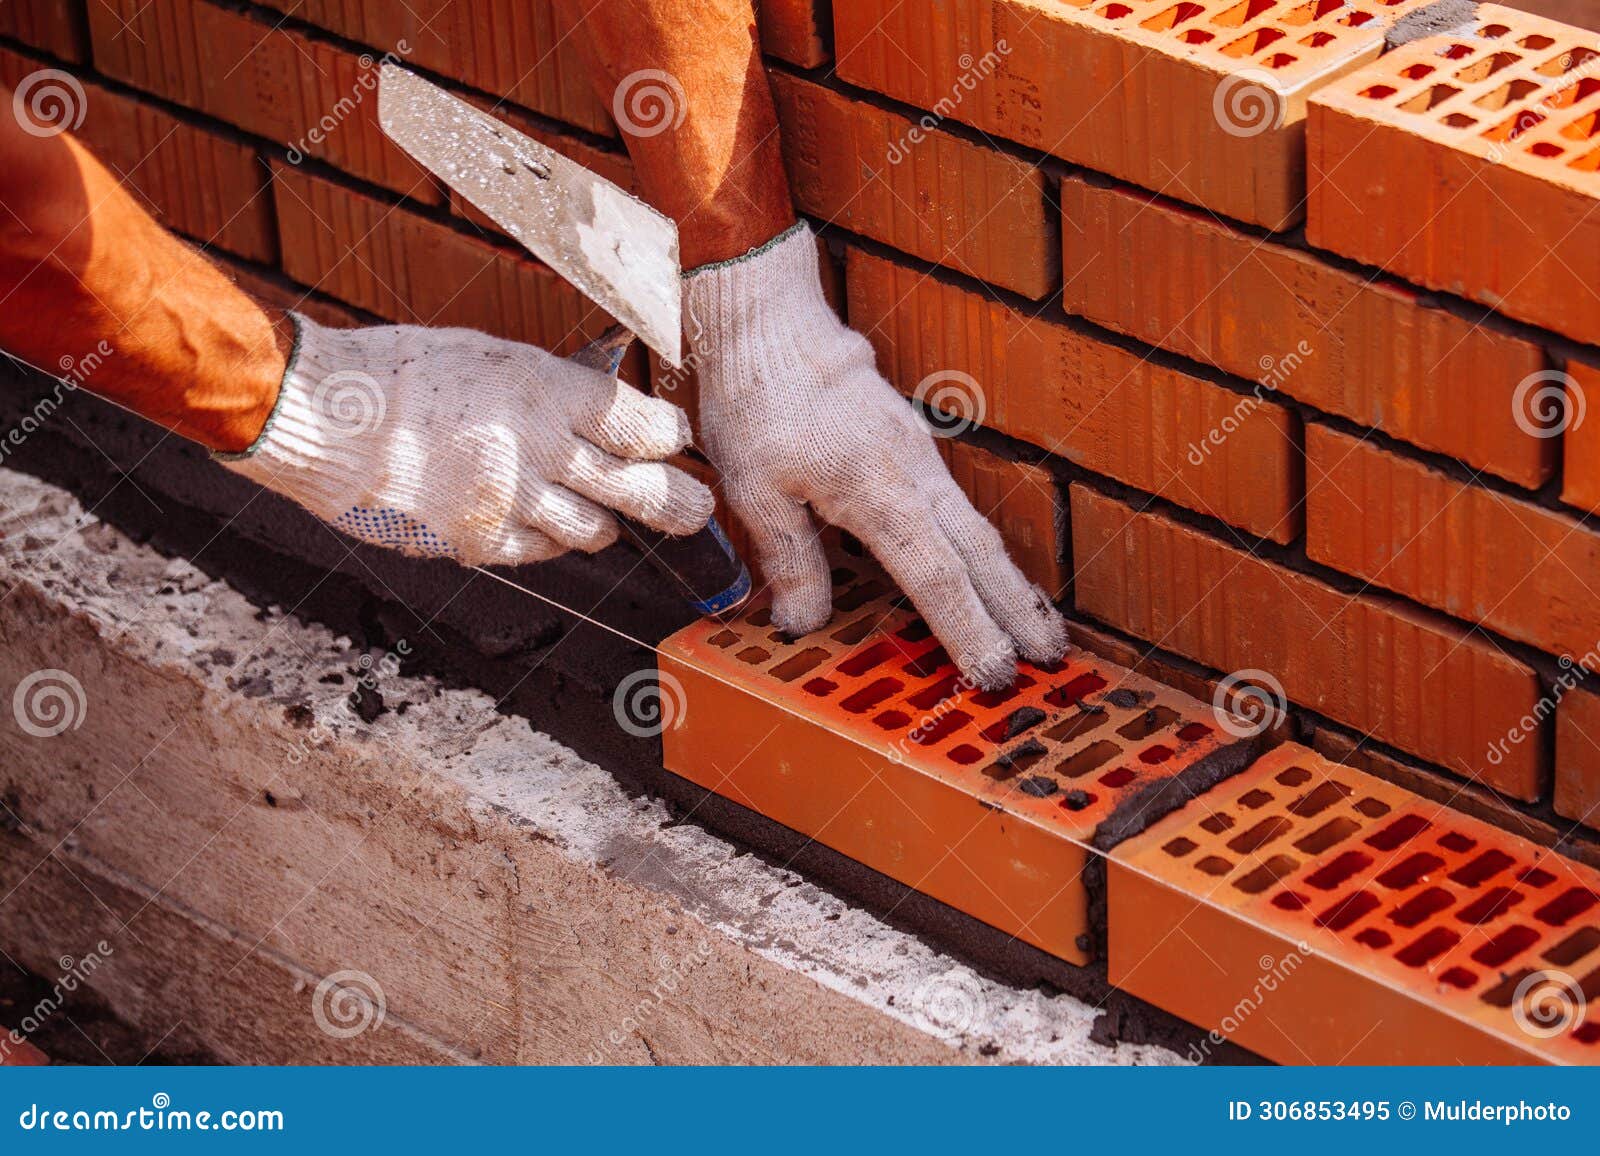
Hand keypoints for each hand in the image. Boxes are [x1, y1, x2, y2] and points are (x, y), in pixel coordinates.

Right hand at [220, 315, 712, 566]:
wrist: (323, 416)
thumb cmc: (402, 374)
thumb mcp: (492, 357)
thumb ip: (552, 388)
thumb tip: (603, 406)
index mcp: (545, 391)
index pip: (640, 425)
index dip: (669, 437)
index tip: (675, 439)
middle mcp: (538, 449)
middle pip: (638, 488)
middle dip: (678, 503)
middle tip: (695, 509)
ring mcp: (510, 501)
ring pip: (596, 531)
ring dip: (607, 523)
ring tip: (607, 514)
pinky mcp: (479, 540)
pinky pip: (543, 552)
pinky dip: (552, 540)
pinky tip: (544, 524)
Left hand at [684, 224, 1068, 689]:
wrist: (773, 322)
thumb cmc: (758, 400)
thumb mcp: (752, 488)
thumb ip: (787, 559)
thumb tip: (804, 624)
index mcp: (878, 492)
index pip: (936, 578)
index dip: (966, 630)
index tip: (995, 674)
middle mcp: (914, 475)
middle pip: (980, 554)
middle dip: (1017, 610)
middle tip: (1053, 660)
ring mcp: (920, 457)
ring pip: (976, 530)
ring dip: (1008, 582)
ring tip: (1039, 626)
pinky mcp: (912, 444)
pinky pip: (957, 508)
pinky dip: (981, 550)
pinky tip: (984, 571)